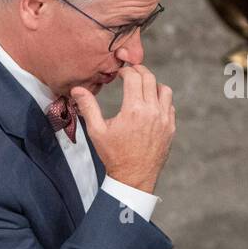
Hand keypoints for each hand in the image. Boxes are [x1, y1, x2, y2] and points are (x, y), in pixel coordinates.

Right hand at [70, 65, 174, 192]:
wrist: (133, 177)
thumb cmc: (114, 155)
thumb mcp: (97, 131)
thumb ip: (88, 107)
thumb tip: (77, 89)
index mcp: (134, 110)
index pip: (134, 77)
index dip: (126, 71)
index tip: (120, 73)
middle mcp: (152, 111)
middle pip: (150, 79)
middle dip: (140, 71)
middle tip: (131, 72)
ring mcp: (164, 120)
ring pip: (164, 90)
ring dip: (153, 84)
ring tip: (142, 87)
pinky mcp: (170, 128)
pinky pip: (170, 105)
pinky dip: (161, 99)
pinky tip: (150, 104)